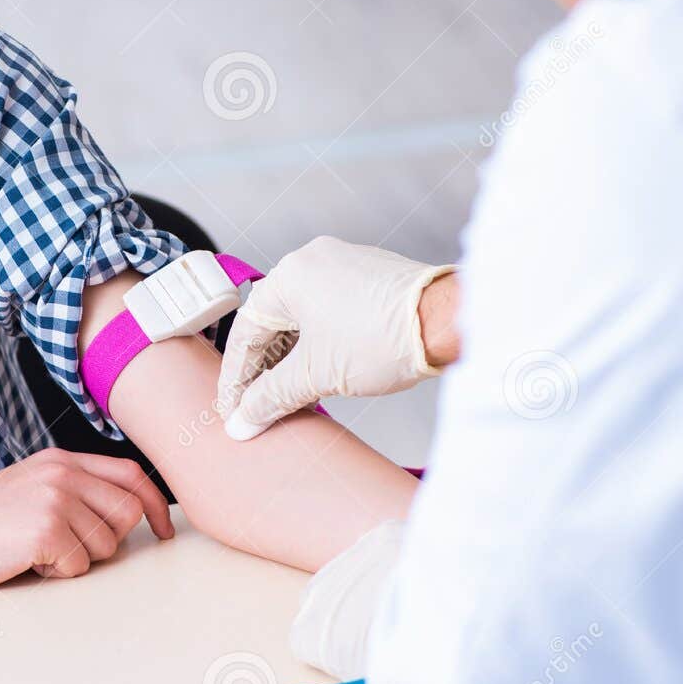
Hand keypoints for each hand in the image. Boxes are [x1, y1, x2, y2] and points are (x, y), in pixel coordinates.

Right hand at [0, 448, 175, 594]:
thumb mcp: (28, 489)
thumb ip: (71, 490)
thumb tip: (124, 514)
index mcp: (60, 460)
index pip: (130, 475)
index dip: (154, 505)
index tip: (164, 531)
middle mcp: (62, 472)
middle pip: (128, 511)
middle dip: (110, 540)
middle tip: (71, 549)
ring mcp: (55, 498)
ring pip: (107, 544)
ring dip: (78, 559)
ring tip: (38, 553)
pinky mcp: (46, 528)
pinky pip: (80, 564)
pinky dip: (58, 573)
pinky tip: (27, 562)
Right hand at [216, 238, 456, 439]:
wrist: (448, 321)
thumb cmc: (384, 338)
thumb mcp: (316, 376)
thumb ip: (271, 399)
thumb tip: (242, 422)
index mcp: (289, 276)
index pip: (246, 332)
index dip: (236, 378)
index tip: (234, 408)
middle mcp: (313, 262)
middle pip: (274, 324)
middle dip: (265, 371)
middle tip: (260, 408)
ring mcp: (344, 266)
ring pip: (303, 319)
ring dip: (294, 360)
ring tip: (293, 398)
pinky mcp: (370, 278)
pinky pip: (329, 312)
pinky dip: (319, 344)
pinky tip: (323, 373)